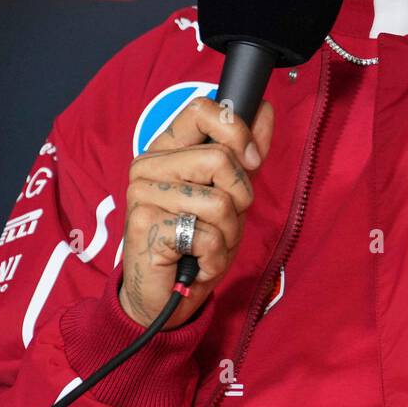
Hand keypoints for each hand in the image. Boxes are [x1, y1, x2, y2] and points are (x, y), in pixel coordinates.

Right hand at [118, 97, 273, 329]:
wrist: (167, 298)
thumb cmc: (197, 242)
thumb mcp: (230, 194)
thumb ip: (245, 152)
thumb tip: (264, 108)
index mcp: (167, 149)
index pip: (201, 109)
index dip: (237, 132)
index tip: (251, 161)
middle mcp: (149, 165)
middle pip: (220, 158)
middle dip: (240, 198)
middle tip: (222, 222)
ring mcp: (143, 195)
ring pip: (219, 202)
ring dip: (228, 233)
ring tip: (207, 246)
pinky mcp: (146, 227)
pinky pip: (208, 236)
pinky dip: (215, 257)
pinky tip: (197, 263)